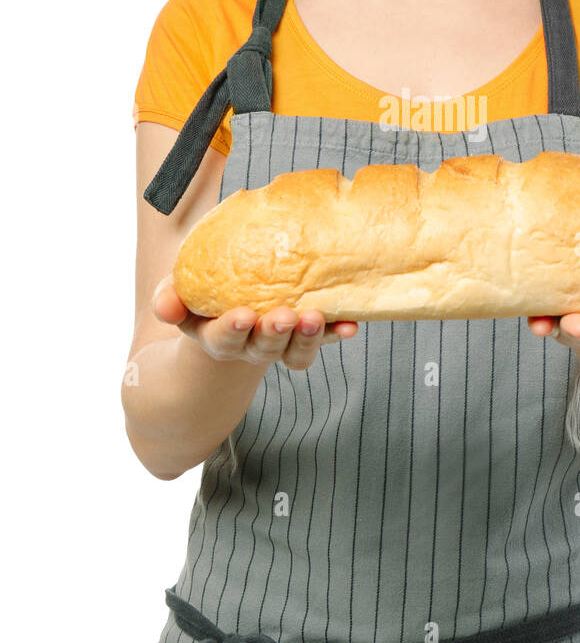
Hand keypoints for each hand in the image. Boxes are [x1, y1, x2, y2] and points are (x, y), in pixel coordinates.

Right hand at [152, 277, 358, 370]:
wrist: (234, 300)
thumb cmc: (204, 292)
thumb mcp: (179, 290)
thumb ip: (169, 297)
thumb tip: (164, 304)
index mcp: (217, 335)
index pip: (223, 339)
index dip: (233, 330)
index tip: (243, 316)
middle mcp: (251, 345)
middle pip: (264, 347)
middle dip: (275, 333)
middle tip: (285, 315)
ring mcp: (282, 343)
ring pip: (296, 351)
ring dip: (309, 337)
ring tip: (317, 317)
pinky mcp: (308, 335)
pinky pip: (324, 340)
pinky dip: (338, 333)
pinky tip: (352, 324)